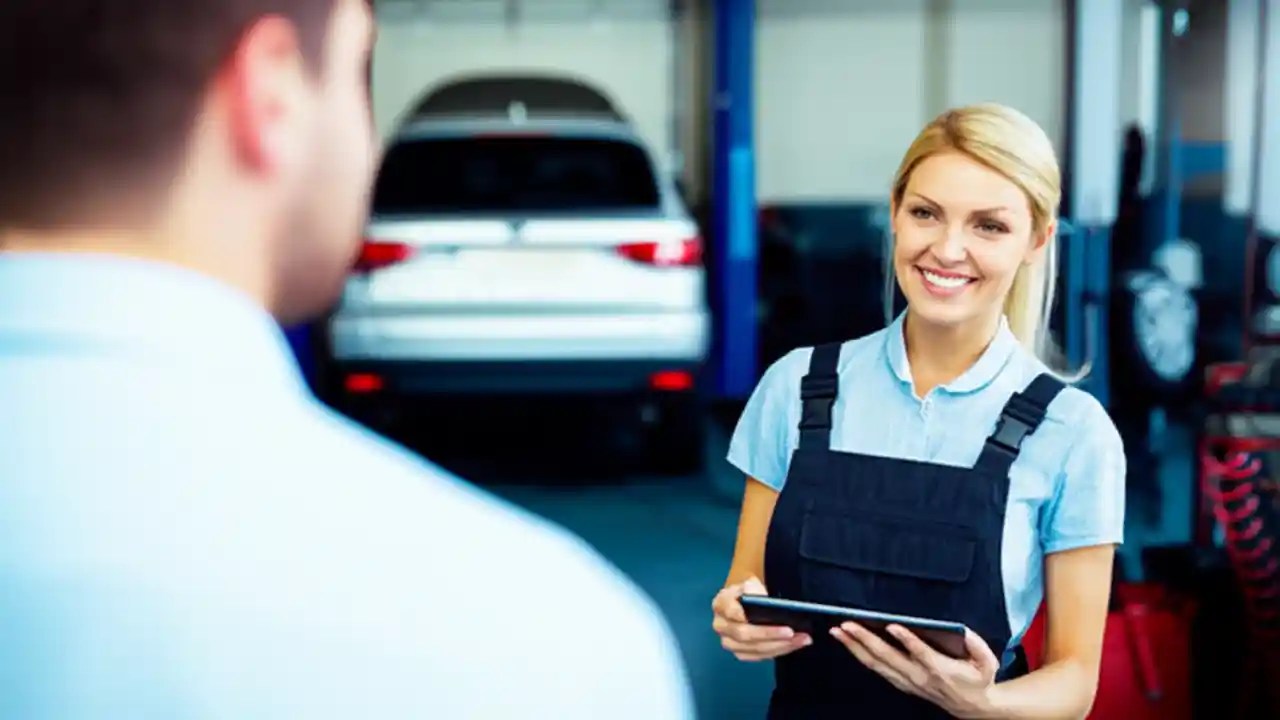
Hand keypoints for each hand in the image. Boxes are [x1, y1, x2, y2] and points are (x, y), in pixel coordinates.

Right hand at [711, 577, 811, 661]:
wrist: (747, 601)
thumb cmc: (751, 592)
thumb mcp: (750, 583)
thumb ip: (752, 587)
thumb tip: (761, 597)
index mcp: (721, 604)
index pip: (730, 610)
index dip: (742, 614)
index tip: (760, 614)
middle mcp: (721, 625)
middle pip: (744, 634)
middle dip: (770, 634)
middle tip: (792, 632)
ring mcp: (729, 642)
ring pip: (753, 649)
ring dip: (779, 645)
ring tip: (801, 639)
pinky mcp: (740, 653)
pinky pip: (759, 657)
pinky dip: (778, 651)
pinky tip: (793, 645)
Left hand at [832, 622, 1000, 718]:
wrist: (972, 707)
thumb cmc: (979, 679)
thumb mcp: (988, 662)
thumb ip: (977, 645)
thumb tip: (963, 631)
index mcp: (941, 670)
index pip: (921, 654)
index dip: (907, 641)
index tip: (893, 626)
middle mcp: (920, 677)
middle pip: (889, 658)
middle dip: (866, 640)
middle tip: (848, 624)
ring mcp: (908, 682)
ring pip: (877, 664)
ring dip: (856, 647)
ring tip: (839, 631)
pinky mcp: (901, 683)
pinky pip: (877, 669)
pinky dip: (860, 656)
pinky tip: (848, 643)